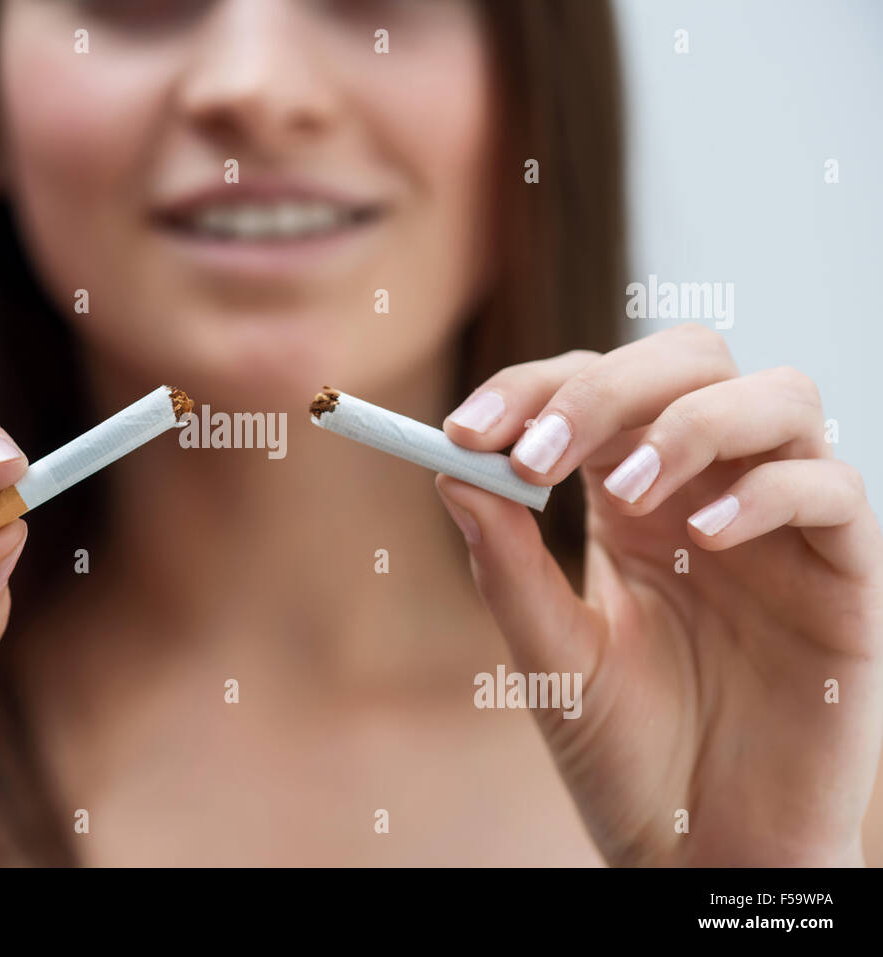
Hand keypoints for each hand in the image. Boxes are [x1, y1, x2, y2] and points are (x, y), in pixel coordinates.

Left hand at [436, 323, 882, 865]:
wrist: (704, 853)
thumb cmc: (627, 753)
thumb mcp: (551, 657)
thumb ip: (508, 564)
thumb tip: (450, 468)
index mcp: (633, 500)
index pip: (594, 385)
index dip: (532, 388)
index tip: (463, 430)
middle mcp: (711, 492)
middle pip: (687, 361)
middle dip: (604, 387)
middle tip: (535, 456)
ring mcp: (784, 527)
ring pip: (780, 395)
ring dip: (688, 423)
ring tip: (620, 495)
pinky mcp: (849, 576)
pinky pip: (832, 487)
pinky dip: (764, 492)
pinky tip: (701, 539)